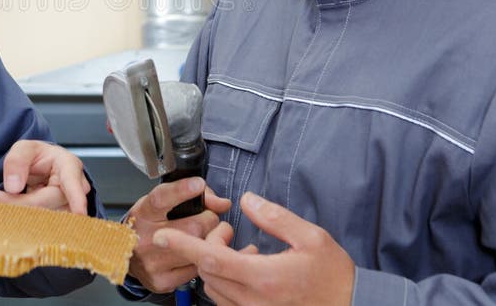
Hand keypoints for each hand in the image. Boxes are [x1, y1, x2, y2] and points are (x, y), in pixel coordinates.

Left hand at [0, 140, 89, 214]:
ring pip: (45, 218)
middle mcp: (76, 187)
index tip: (80, 212)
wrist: (41, 168)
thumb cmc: (38, 156)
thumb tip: (13, 187)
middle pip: (49, 204)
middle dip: (20, 203)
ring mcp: (71, 206)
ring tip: (5, 200)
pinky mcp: (62, 219)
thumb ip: (16, 162)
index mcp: (69, 165)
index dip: (76, 198)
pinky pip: (44, 225)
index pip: (73, 183)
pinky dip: (26, 220)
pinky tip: (16, 212)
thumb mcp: (23, 149)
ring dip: (22, 213)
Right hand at [126, 177, 231, 293]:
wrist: (125, 254)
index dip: (181, 190)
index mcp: (143, 213)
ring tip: (200, 237)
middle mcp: (144, 237)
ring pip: (198, 250)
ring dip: (207, 241)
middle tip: (207, 219)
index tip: (198, 185)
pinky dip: (198, 261)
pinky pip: (196, 270)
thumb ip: (190, 197)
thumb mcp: (160, 204)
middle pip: (193, 226)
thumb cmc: (147, 224)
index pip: (161, 198)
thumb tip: (222, 204)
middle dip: (209, 220)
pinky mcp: (162, 280)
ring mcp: (152, 262)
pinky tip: (191, 255)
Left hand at [154, 191, 354, 305]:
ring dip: (217, 266)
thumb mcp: (312, 238)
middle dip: (206, 247)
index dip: (183, 244)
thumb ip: (275, 217)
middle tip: (226, 232)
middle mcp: (253, 300)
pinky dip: (227, 282)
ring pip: (215, 288)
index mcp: (263, 278)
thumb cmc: (335, 276)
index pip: (211, 258)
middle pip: (207, 272)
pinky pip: (228, 301)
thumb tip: (247, 200)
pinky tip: (250, 269)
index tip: (161, 233)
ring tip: (244, 251)